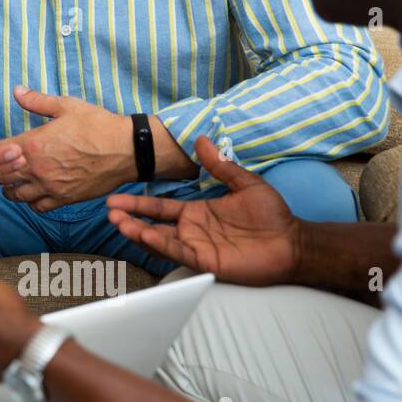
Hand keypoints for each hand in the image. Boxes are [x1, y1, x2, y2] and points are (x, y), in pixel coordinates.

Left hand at [0, 86, 134, 210]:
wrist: (127, 150)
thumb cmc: (98, 125)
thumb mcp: (66, 106)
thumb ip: (37, 100)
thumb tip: (17, 91)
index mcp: (34, 143)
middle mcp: (37, 169)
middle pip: (0, 176)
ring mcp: (50, 186)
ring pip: (15, 195)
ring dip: (10, 187)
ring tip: (14, 178)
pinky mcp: (64, 199)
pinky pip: (37, 207)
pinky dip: (31, 201)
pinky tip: (34, 191)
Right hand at [106, 136, 301, 286]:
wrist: (293, 242)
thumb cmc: (272, 215)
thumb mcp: (245, 183)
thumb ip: (220, 165)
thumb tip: (201, 140)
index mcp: (197, 212)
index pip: (160, 208)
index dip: (138, 204)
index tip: (116, 198)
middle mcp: (192, 230)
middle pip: (152, 224)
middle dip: (130, 218)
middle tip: (109, 211)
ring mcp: (196, 247)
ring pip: (159, 240)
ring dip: (138, 232)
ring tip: (118, 222)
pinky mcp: (205, 261)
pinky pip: (177, 253)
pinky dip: (160, 245)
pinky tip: (145, 235)